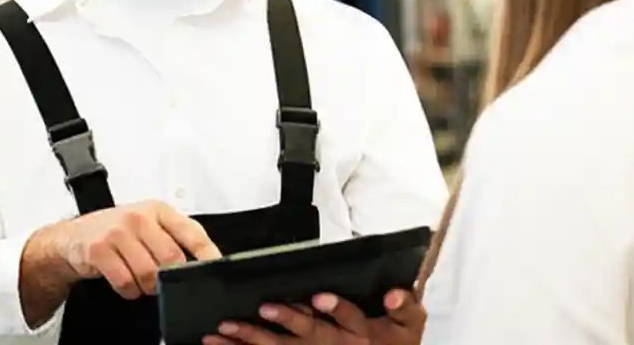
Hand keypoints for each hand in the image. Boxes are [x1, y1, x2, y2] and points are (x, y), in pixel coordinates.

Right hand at [38, 200, 222, 299]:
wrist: (74, 236)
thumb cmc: (116, 231)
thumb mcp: (148, 223)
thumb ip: (173, 237)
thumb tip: (204, 260)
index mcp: (157, 210)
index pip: (191, 232)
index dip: (208, 254)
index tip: (218, 268)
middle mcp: (139, 217)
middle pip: (171, 258)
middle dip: (169, 278)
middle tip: (162, 281)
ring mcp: (118, 232)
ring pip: (148, 274)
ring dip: (147, 287)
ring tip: (140, 280)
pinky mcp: (100, 250)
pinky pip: (126, 282)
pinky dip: (129, 291)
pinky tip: (125, 282)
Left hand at [203, 289, 424, 344]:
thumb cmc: (396, 342)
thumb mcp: (410, 326)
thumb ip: (405, 307)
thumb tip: (393, 293)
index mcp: (361, 332)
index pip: (350, 318)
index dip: (336, 308)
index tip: (319, 297)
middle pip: (309, 334)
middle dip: (285, 321)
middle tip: (262, 308)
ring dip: (250, 341)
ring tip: (223, 329)